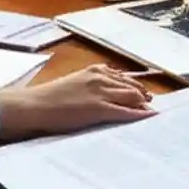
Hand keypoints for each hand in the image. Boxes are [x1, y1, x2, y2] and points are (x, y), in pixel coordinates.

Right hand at [0, 64, 154, 137]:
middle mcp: (101, 78)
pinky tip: (150, 118)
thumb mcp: (74, 84)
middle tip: (152, 106)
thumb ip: (91, 85)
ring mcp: (101, 92)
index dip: (136, 88)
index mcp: (94, 71)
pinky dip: (140, 115)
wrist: (35, 105)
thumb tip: (106, 94)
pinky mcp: (99, 108)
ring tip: (153, 113)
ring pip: (133, 97)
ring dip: (145, 106)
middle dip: (144, 97)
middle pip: (133, 87)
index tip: (144, 95)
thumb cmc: (50, 98)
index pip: (123, 78)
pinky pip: (126, 111)